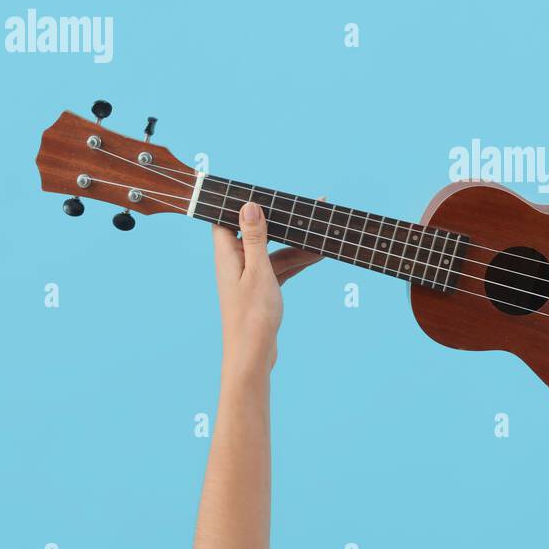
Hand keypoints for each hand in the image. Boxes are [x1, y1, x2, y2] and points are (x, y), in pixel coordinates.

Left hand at [212, 202, 321, 376]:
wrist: (253, 356)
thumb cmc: (251, 317)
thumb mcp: (258, 271)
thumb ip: (254, 238)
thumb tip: (249, 205)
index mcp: (227, 255)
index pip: (228, 219)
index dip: (242, 204)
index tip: (262, 192)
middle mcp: (235, 263)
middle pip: (257, 233)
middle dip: (280, 221)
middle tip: (303, 209)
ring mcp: (249, 277)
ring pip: (274, 252)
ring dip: (295, 244)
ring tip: (321, 233)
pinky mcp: (261, 290)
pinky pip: (281, 268)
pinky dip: (296, 262)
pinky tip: (316, 254)